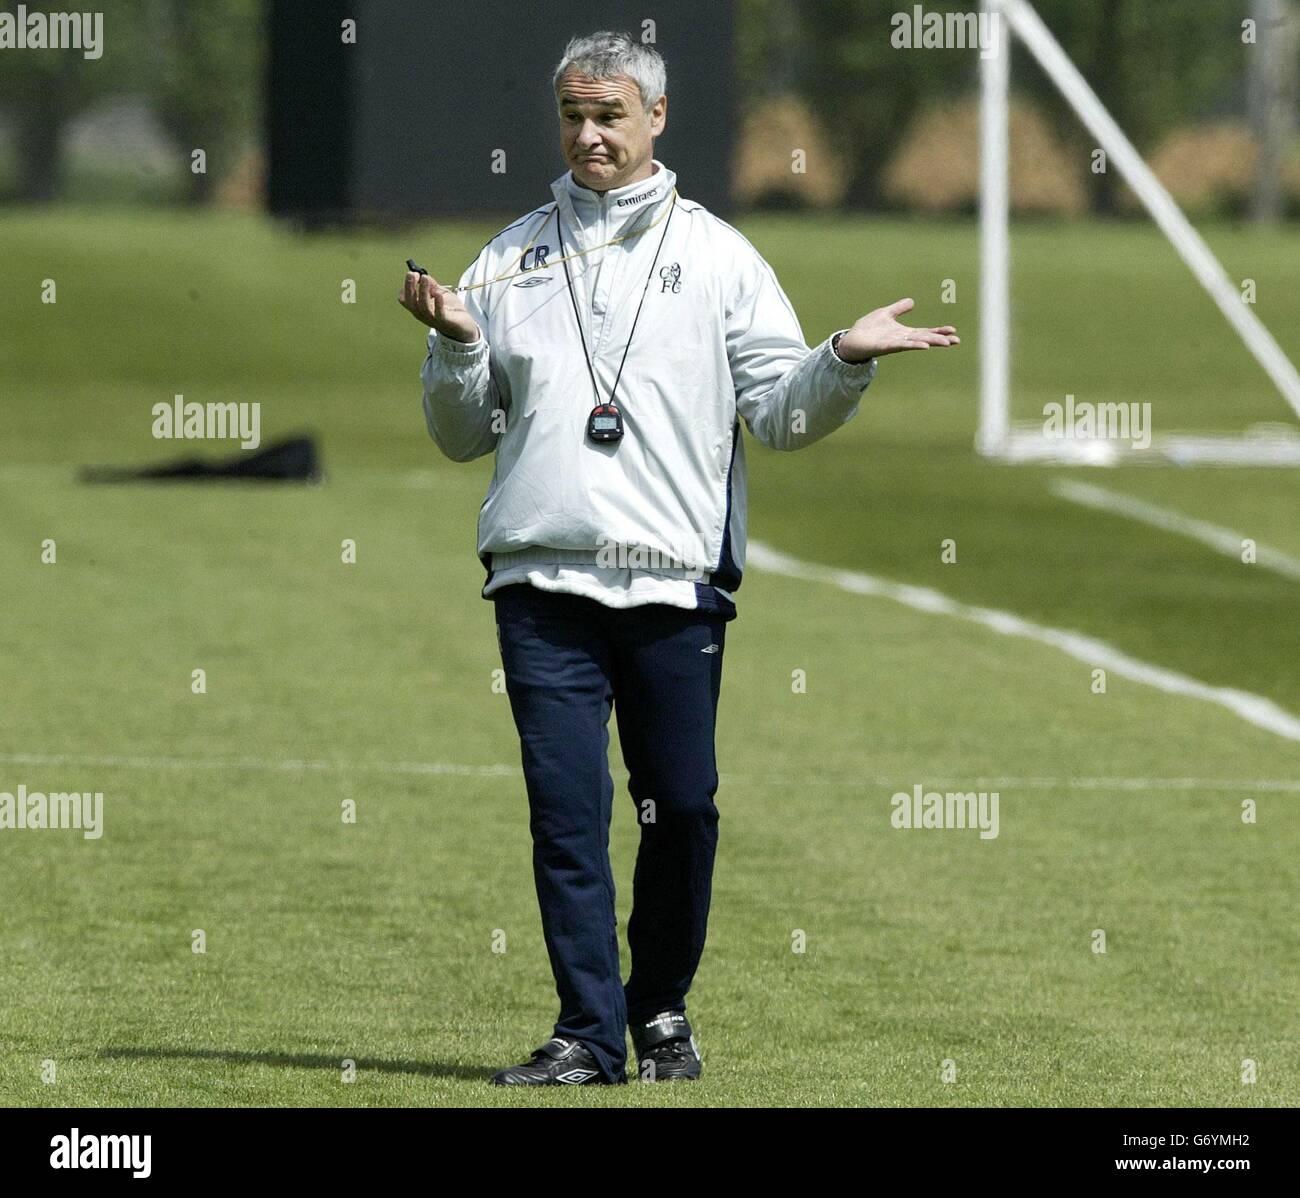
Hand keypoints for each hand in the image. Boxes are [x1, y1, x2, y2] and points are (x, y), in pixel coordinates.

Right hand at [398, 270, 480, 342]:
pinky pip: (439, 314)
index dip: (407, 285)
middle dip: (410, 287)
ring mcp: (433, 319)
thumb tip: (425, 276)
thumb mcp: (440, 293)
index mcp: (418, 308)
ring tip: (425, 278)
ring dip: (423, 291)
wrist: (465, 326)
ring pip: (423, 307)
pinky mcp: (445, 322)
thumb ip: (433, 285)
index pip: (405, 299)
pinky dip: (438, 303)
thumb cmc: (451, 310)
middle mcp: (422, 315)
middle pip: (411, 303)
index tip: (414, 273)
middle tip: (413, 274)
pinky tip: (438, 294)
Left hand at [835, 298, 958, 360]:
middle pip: (925, 338)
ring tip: (945, 343)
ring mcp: (894, 344)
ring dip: (930, 342)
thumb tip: (912, 301)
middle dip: (940, 339)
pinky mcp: (885, 346)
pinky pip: (901, 345)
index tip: (953, 331)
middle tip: (956, 340)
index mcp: (904, 332)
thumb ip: (899, 309)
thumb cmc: (867, 329)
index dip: (939, 331)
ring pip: (916, 342)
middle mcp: (902, 339)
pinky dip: (913, 345)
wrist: (851, 340)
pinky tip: (924, 345)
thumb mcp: (885, 314)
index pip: (925, 332)